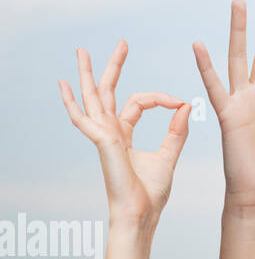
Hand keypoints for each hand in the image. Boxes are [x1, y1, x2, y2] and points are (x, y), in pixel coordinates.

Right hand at [59, 41, 190, 225]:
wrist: (141, 215)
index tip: (179, 101)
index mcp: (124, 135)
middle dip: (112, 67)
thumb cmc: (151, 194)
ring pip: (92, 99)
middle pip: (107, 92)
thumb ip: (176, 131)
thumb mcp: (169, 156)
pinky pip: (85, 119)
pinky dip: (73, 103)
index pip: (138, 103)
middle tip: (121, 43)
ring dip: (86, 75)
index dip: (160, 98)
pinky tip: (64, 87)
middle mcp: (110, 133)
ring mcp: (103, 137)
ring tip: (81, 52)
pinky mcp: (103, 143)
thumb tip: (186, 106)